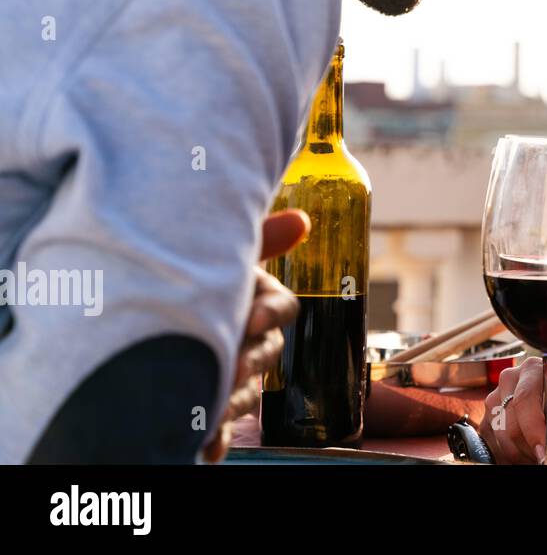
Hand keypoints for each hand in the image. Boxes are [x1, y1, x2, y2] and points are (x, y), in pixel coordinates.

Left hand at [202, 210, 307, 463]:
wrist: (124, 317)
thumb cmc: (179, 276)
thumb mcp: (214, 255)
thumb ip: (257, 239)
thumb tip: (303, 219)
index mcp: (255, 302)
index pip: (282, 308)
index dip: (271, 313)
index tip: (252, 318)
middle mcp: (248, 340)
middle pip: (266, 352)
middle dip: (252, 360)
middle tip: (233, 366)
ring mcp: (229, 375)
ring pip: (246, 392)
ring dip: (235, 400)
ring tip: (214, 405)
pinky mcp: (206, 408)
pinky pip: (218, 428)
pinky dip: (214, 438)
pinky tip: (206, 448)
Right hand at [478, 356, 546, 463]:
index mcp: (533, 370)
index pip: (525, 400)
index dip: (532, 429)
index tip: (545, 452)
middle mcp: (509, 381)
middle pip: (511, 424)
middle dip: (535, 449)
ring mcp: (495, 401)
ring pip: (503, 440)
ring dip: (527, 456)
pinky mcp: (489, 422)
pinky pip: (497, 448)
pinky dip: (517, 458)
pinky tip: (535, 454)